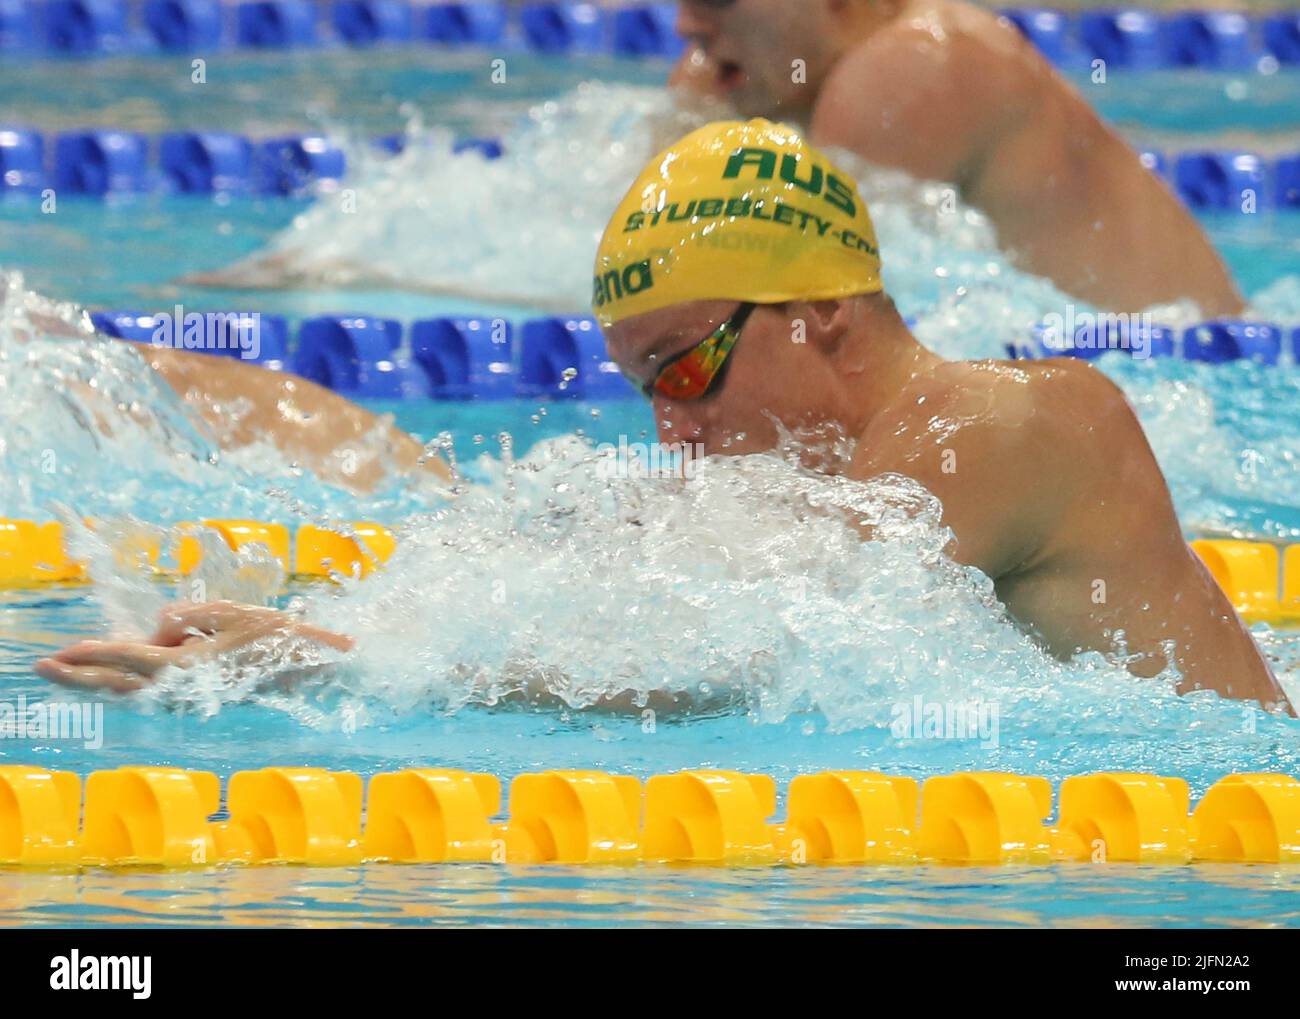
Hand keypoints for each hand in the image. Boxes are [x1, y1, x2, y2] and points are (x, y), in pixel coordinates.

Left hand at [34, 600, 353, 692]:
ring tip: (67, 671)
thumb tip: (158, 626)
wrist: (314, 666)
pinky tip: (115, 676)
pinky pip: (153, 690)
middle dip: (80, 674)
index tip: (63, 652)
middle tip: (42, 667)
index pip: (130, 656)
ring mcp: (191, 695)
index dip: (95, 653)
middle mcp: (185, 686)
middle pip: (120, 682)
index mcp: (191, 665)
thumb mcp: (233, 613)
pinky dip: (128, 683)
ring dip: (98, 681)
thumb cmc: (278, 634)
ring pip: (132, 691)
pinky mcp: (199, 695)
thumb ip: (189, 617)